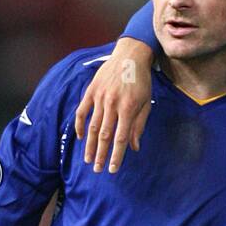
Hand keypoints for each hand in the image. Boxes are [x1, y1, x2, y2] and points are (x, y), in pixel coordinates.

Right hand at [74, 38, 153, 172]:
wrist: (130, 56)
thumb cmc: (141, 81)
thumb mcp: (145, 103)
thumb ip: (138, 126)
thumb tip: (134, 148)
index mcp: (127, 109)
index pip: (120, 139)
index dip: (116, 156)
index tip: (113, 170)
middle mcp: (112, 104)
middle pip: (104, 136)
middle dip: (101, 155)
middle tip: (97, 170)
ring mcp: (100, 97)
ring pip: (93, 127)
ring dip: (90, 145)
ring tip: (88, 160)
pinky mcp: (91, 91)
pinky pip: (82, 111)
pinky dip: (80, 125)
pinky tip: (81, 137)